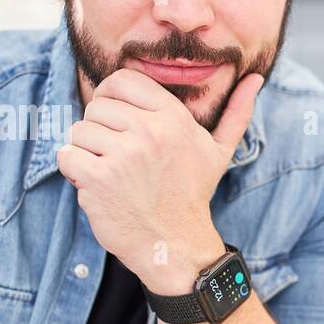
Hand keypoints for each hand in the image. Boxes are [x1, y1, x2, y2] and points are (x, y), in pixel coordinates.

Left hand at [57, 69, 264, 293]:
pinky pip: (67, 156)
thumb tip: (256, 79)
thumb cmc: (192, 194)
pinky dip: (74, 172)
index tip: (119, 122)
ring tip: (111, 173)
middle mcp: (150, 131)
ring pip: (79, 130)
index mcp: (174, 117)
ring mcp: (124, 155)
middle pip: (96, 105)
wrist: (176, 245)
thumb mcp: (219, 151)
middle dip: (100, 130)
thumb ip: (237, 112)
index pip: (121, 80)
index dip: (112, 98)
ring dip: (87, 153)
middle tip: (118, 156)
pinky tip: (97, 186)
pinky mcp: (99, 178)